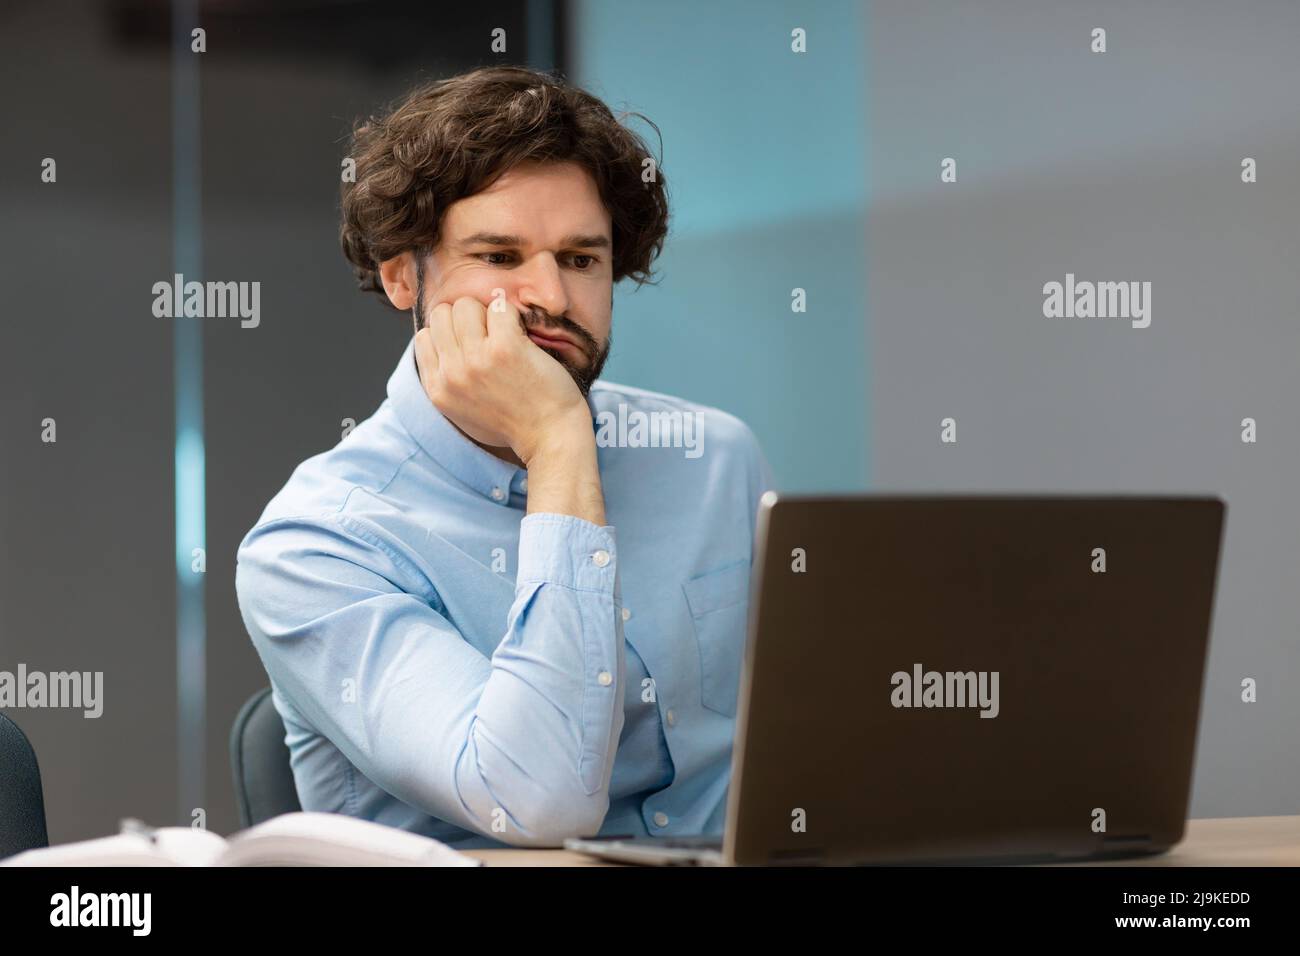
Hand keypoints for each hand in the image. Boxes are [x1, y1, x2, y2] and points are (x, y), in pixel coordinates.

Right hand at [413, 295, 589, 463]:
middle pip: (442, 315)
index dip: (449, 332)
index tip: (471, 343)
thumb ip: (447, 383)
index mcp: (438, 389)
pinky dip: (511, 314)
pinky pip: (499, 307)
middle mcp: (452, 374)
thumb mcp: (464, 413)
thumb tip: (440, 349)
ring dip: (488, 313)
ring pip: (466, 305)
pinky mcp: (504, 348)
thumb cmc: (515, 424)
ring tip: (506, 334)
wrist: (551, 437)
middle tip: (490, 335)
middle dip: (466, 319)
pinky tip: (521, 333)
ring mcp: (476, 360)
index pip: (424, 336)